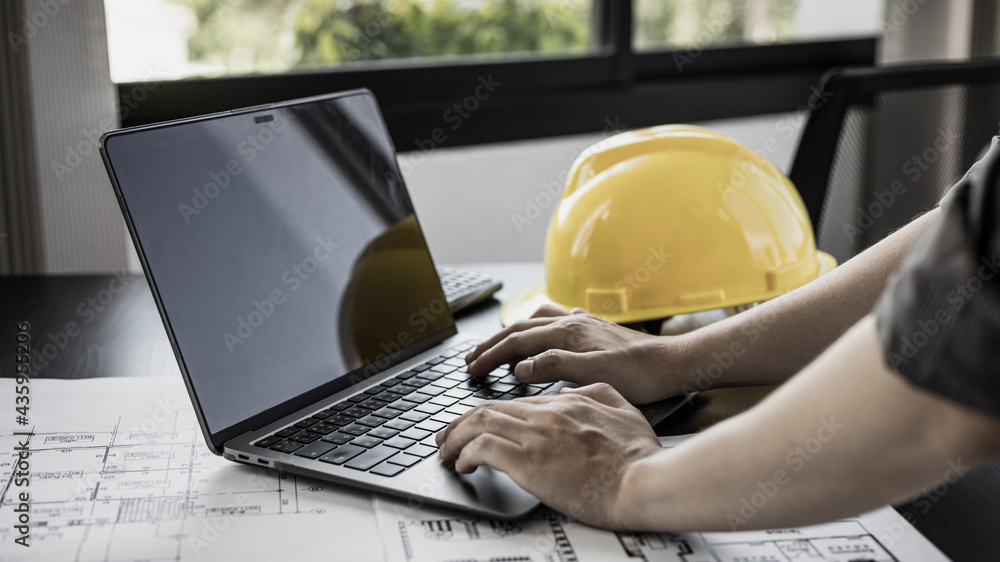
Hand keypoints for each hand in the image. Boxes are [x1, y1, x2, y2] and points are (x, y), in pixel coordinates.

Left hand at [435, 383, 661, 528]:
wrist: (643, 480)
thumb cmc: (639, 456)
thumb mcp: (623, 410)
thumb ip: (596, 395)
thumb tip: (573, 392)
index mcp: (566, 404)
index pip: (516, 403)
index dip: (491, 414)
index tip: (479, 426)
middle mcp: (546, 415)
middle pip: (490, 410)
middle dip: (462, 423)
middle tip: (447, 436)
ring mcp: (535, 437)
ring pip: (479, 424)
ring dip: (456, 437)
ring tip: (445, 450)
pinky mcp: (527, 462)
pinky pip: (483, 450)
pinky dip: (465, 454)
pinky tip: (462, 464)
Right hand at [466, 304, 680, 402]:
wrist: (673, 364)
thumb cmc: (640, 374)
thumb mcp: (594, 375)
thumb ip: (554, 367)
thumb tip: (519, 368)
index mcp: (568, 332)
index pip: (517, 343)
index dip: (490, 356)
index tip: (471, 369)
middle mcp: (572, 322)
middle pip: (520, 329)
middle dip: (492, 344)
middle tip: (472, 360)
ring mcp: (583, 324)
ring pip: (535, 322)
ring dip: (512, 334)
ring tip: (497, 347)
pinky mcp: (593, 329)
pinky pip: (554, 322)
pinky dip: (536, 329)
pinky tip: (540, 335)